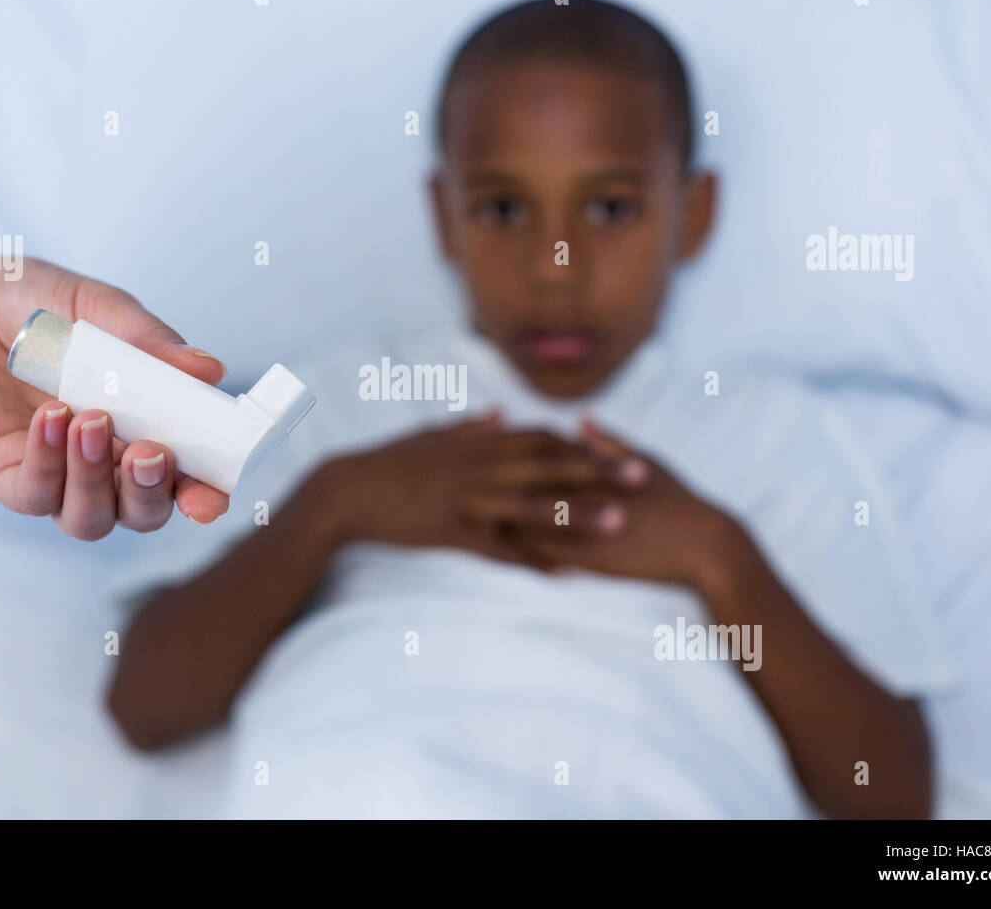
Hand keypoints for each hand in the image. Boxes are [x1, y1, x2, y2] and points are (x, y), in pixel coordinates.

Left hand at [0, 252, 229, 538]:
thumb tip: (210, 370)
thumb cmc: (36, 302)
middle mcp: (101, 463)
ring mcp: (51, 472)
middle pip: (140, 514)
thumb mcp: (101, 310)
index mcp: (141, 428)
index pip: (183, 481)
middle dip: (152, 494)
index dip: (203, 496)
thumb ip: (150, 343)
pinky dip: (48, 460)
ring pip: (87, 518)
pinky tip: (51, 416)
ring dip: (97, 480)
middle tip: (151, 451)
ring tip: (92, 419)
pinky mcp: (0, 471)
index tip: (214, 495)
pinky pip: (31, 491)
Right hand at [320, 413, 608, 567]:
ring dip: (579, 516)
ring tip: (620, 524)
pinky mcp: (452, 531)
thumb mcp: (430, 435)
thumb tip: (500, 415)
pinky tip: (564, 575)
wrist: (346, 492)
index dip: (582, 444)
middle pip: (550, 467)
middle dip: (599, 472)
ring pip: (533, 507)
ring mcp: (467, 499)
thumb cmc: (387, 462)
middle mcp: (479, 467)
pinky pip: (500, 550)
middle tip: (644, 478)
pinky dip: (533, 562)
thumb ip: (469, 426)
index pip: (540, 438)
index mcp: (477, 442)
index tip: (619, 450)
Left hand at [458, 417, 741, 589]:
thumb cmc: (677, 501)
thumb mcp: (644, 463)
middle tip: (453, 474)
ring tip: (459, 511)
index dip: (504, 447)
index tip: (478, 442)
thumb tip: (581, 421)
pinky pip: (538, 554)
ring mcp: (579, 525)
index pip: (536, 451)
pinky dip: (512, 550)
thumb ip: (609, 442)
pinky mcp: (584, 559)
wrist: (705, 547)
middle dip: (486, 480)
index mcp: (591, 464)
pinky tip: (488, 550)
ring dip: (490, 515)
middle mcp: (579, 491)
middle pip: (520, 481)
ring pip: (520, 517)